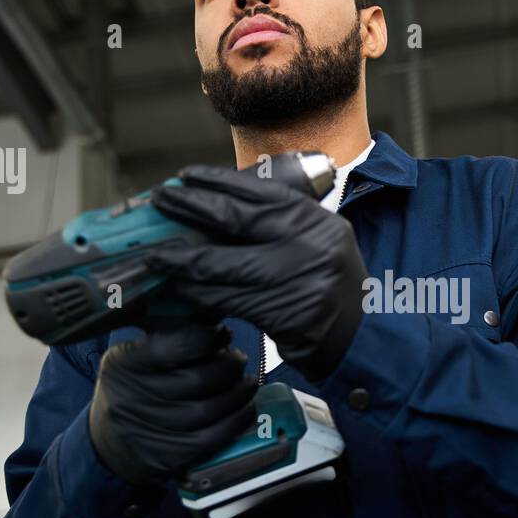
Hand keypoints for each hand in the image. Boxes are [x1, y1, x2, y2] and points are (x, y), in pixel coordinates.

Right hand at [88, 322, 257, 487]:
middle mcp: (131, 398)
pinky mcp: (165, 457)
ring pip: (209, 410)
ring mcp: (148, 431)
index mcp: (123, 364)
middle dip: (229, 366)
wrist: (107, 442)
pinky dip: (236, 420)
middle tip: (239, 359)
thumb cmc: (132, 389)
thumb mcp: (133, 356)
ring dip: (239, 393)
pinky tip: (245, 407)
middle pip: (198, 380)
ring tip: (247, 382)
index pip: (173, 346)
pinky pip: (212, 438)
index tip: (223, 334)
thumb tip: (214, 319)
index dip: (208, 337)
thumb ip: (166, 337)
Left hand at [146, 165, 366, 379]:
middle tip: (159, 201)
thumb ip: (281, 225)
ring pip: (223, 265)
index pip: (260, 192)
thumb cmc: (328, 288)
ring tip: (156, 254)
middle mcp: (310, 245)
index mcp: (316, 221)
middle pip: (236, 220)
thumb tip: (218, 205)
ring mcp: (298, 280)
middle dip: (190, 208)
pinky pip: (228, 299)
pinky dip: (198, 293)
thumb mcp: (318, 244)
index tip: (184, 177)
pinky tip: (179, 288)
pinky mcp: (284, 315)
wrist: (361, 340)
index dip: (217, 181)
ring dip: (182, 260)